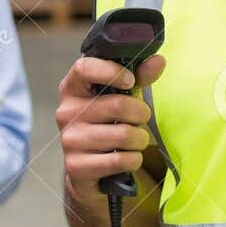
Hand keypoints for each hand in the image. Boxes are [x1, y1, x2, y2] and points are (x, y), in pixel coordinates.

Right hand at [56, 54, 165, 205]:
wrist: (90, 166)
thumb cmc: (107, 122)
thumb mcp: (121, 96)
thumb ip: (139, 77)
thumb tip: (158, 61)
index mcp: (73, 88)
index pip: (84, 68)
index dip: (111, 71)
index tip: (130, 80)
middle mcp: (67, 112)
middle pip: (118, 105)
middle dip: (141, 114)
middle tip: (140, 119)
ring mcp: (70, 140)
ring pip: (123, 135)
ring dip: (140, 139)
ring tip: (134, 140)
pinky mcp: (76, 166)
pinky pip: (120, 160)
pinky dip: (133, 160)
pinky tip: (127, 157)